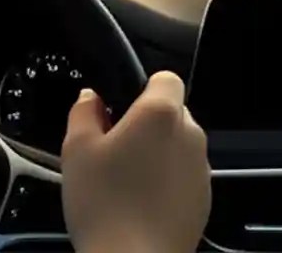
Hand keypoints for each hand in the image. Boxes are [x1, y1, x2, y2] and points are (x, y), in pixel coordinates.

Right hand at [62, 71, 210, 252]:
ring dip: (157, 154)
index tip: (119, 112)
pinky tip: (140, 204)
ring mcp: (201, 168)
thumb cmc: (104, 204)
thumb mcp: (76, 150)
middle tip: (114, 149)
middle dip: (146, 124)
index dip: (141, 89)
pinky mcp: (205, 198)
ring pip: (178, 146)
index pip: (165, 78)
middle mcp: (190, 135)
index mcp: (160, 114)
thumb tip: (91, 99)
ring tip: (124, 182)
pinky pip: (184, 176)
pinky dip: (166, 182)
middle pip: (171, 113)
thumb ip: (83, 112)